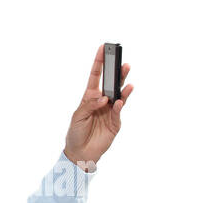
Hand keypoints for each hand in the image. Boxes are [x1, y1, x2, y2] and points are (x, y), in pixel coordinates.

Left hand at [62, 44, 132, 168]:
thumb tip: (104, 98)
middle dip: (117, 73)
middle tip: (123, 63)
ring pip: (119, 95)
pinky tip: (119, 101)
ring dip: (123, 87)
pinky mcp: (116, 122)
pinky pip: (119, 110)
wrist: (80, 153)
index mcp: (90, 97)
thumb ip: (89, 105)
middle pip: (112, 83)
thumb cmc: (75, 133)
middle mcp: (102, 101)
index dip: (100, 63)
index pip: (96, 76)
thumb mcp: (78, 117)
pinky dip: (120, 105)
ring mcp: (110, 110)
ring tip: (127, 81)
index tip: (103, 48)